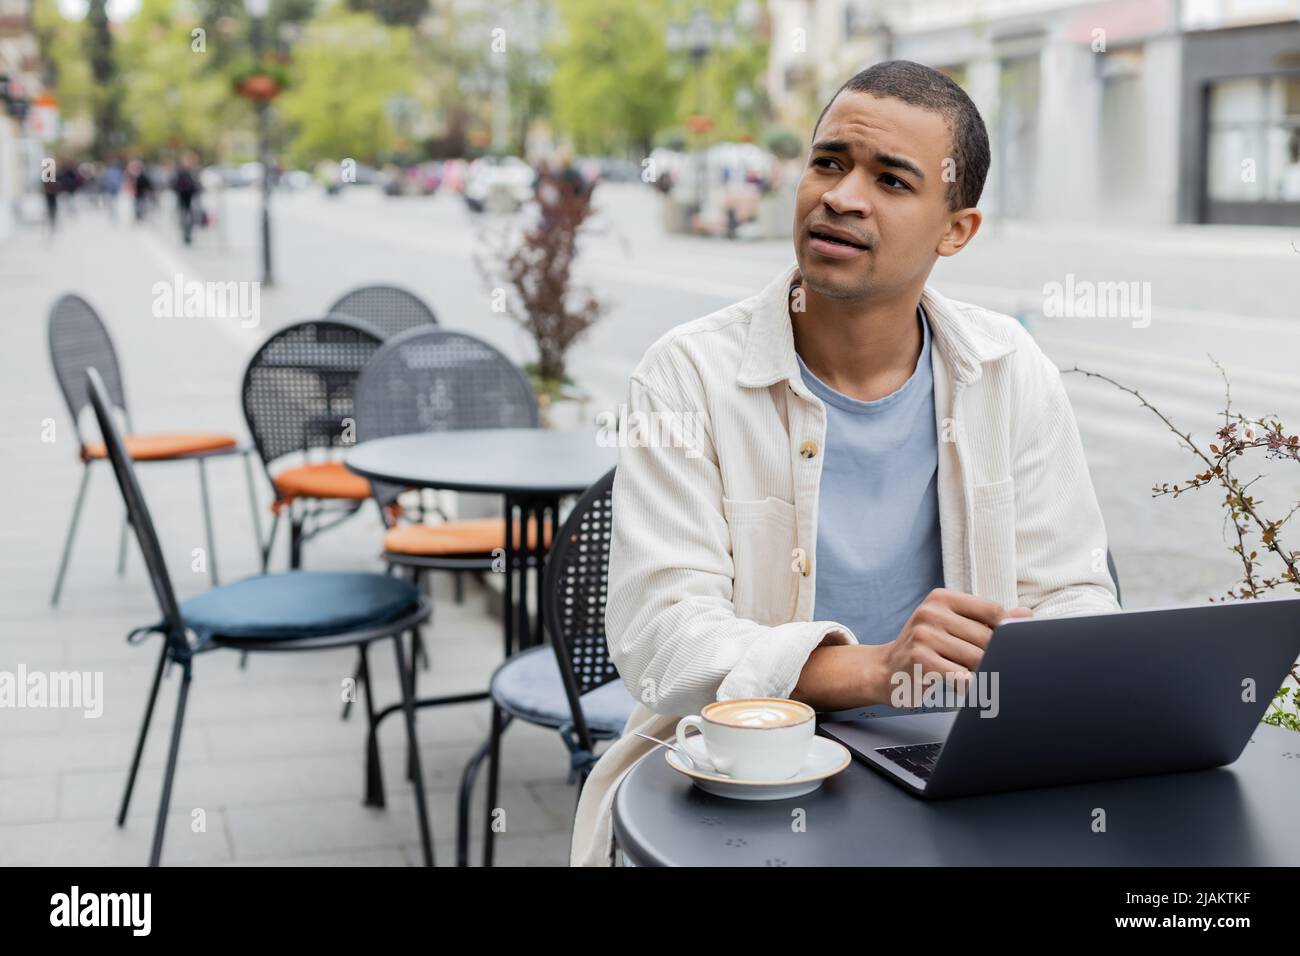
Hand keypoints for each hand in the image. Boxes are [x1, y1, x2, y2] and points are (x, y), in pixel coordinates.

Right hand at [868, 589, 1031, 705]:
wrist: (884, 670)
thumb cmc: (925, 649)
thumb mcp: (953, 626)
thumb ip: (987, 620)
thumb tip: (1026, 614)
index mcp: (942, 598)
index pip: (992, 611)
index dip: (1007, 632)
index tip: (1008, 646)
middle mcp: (930, 612)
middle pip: (987, 637)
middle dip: (994, 657)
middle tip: (991, 667)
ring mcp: (923, 635)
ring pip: (976, 658)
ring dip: (981, 673)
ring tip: (971, 677)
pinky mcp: (918, 659)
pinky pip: (960, 676)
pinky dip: (967, 685)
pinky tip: (960, 686)